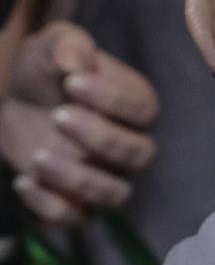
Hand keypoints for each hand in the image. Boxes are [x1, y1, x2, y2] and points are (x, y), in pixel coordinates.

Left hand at [4, 22, 157, 225]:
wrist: (19, 99)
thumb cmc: (48, 69)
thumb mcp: (53, 45)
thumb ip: (68, 45)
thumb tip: (76, 60)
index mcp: (136, 107)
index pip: (145, 111)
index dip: (113, 100)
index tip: (72, 81)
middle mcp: (130, 147)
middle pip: (139, 155)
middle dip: (100, 139)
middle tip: (57, 115)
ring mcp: (105, 177)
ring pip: (114, 195)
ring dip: (79, 181)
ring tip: (38, 157)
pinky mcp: (74, 201)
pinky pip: (75, 218)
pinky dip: (50, 207)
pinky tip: (23, 181)